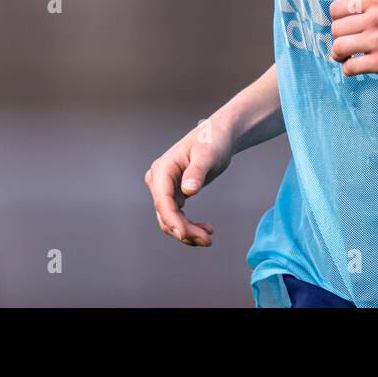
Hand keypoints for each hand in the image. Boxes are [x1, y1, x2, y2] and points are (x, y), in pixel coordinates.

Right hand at [144, 118, 232, 246]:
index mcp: (163, 169)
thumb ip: (197, 171)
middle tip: (208, 241)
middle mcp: (159, 179)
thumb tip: (188, 190)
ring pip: (169, 219)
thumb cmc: (213, 141)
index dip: (173, 221)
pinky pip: (176, 215)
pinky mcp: (174, 192)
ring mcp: (164, 187)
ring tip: (208, 238)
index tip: (186, 236)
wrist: (218, 136)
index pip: (163, 201)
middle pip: (165, 214)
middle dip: (184, 231)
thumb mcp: (208, 154)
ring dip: (187, 232)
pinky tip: (205, 229)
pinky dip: (189, 226)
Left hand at [328, 0, 377, 84]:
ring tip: (349, 57)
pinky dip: (349, 70)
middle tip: (351, 44)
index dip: (339, 20)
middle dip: (340, 39)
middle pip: (336, 29)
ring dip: (340, 56)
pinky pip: (350, 67)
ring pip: (339, 48)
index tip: (350, 26)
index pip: (335, 8)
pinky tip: (359, 66)